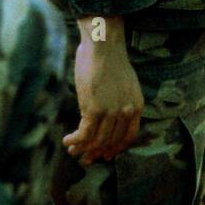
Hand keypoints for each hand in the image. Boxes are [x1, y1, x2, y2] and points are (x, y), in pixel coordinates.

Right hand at [63, 16, 143, 165]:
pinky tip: (68, 141)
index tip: (105, 154)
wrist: (104, 46)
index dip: (116, 148)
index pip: (129, 136)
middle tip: (85, 158)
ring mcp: (111, 112)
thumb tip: (102, 117)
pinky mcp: (94, 109)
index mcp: (136, 105)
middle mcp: (126, 111)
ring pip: (97, 141)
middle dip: (97, 152)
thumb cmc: (109, 60)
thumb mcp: (122, 85)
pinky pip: (84, 134)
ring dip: (83, 149)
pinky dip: (75, 141)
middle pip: (111, 141)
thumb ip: (117, 103)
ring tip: (73, 150)